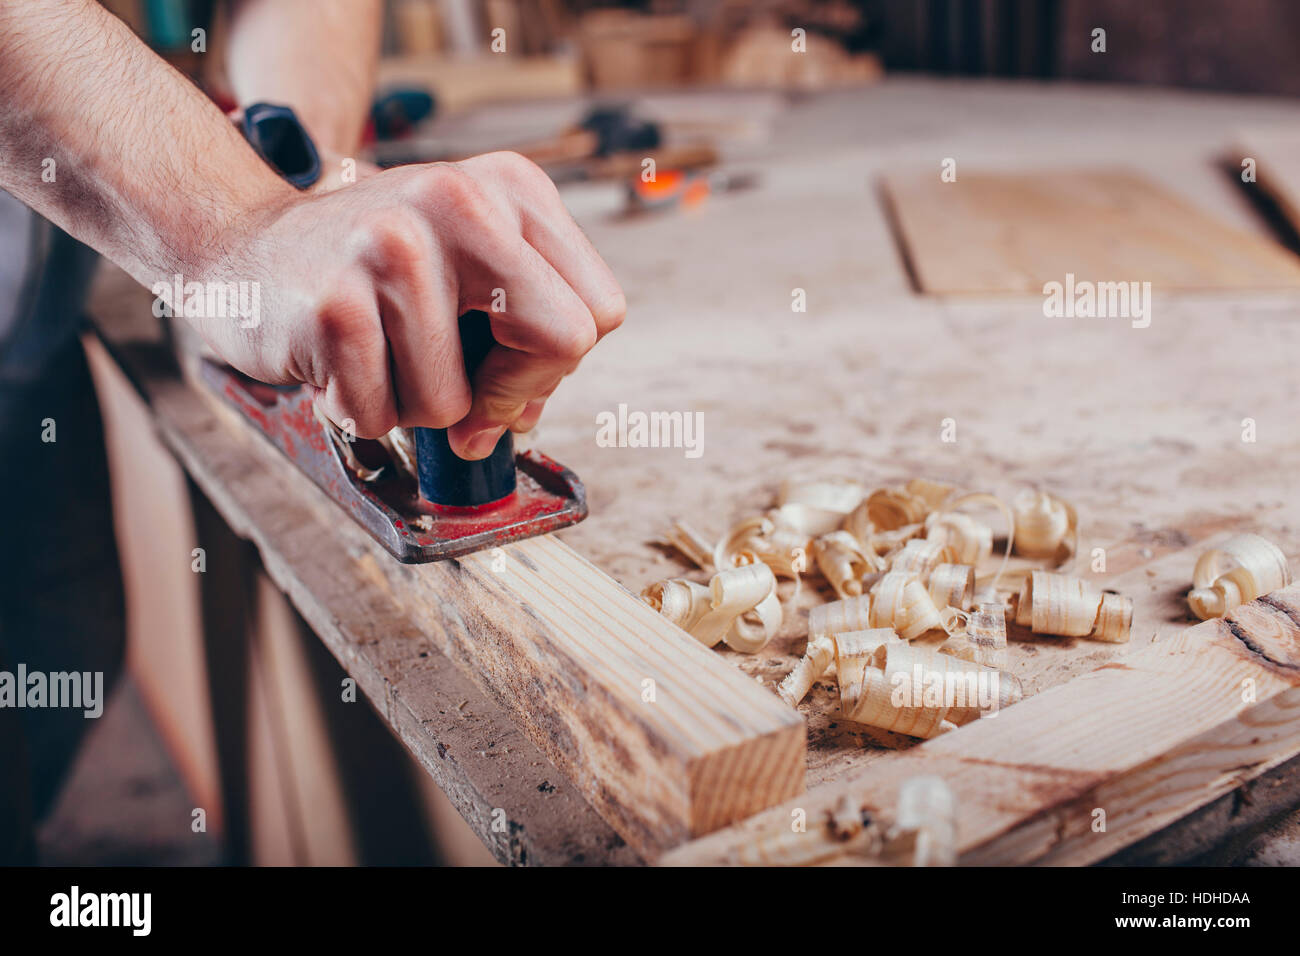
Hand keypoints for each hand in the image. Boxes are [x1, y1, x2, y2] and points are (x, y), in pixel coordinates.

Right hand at [194, 151, 624, 458]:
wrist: (237, 246)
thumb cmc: (365, 272)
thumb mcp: (464, 268)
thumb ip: (521, 328)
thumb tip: (528, 414)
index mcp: (511, 188)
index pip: (599, 310)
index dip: (554, 365)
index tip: (504, 372)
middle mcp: (461, 201)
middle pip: (562, 341)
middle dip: (511, 395)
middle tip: (464, 405)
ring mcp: (395, 248)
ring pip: (456, 402)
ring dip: (411, 407)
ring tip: (376, 357)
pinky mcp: (336, 303)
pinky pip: (380, 416)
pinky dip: (356, 411)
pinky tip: (334, 362)